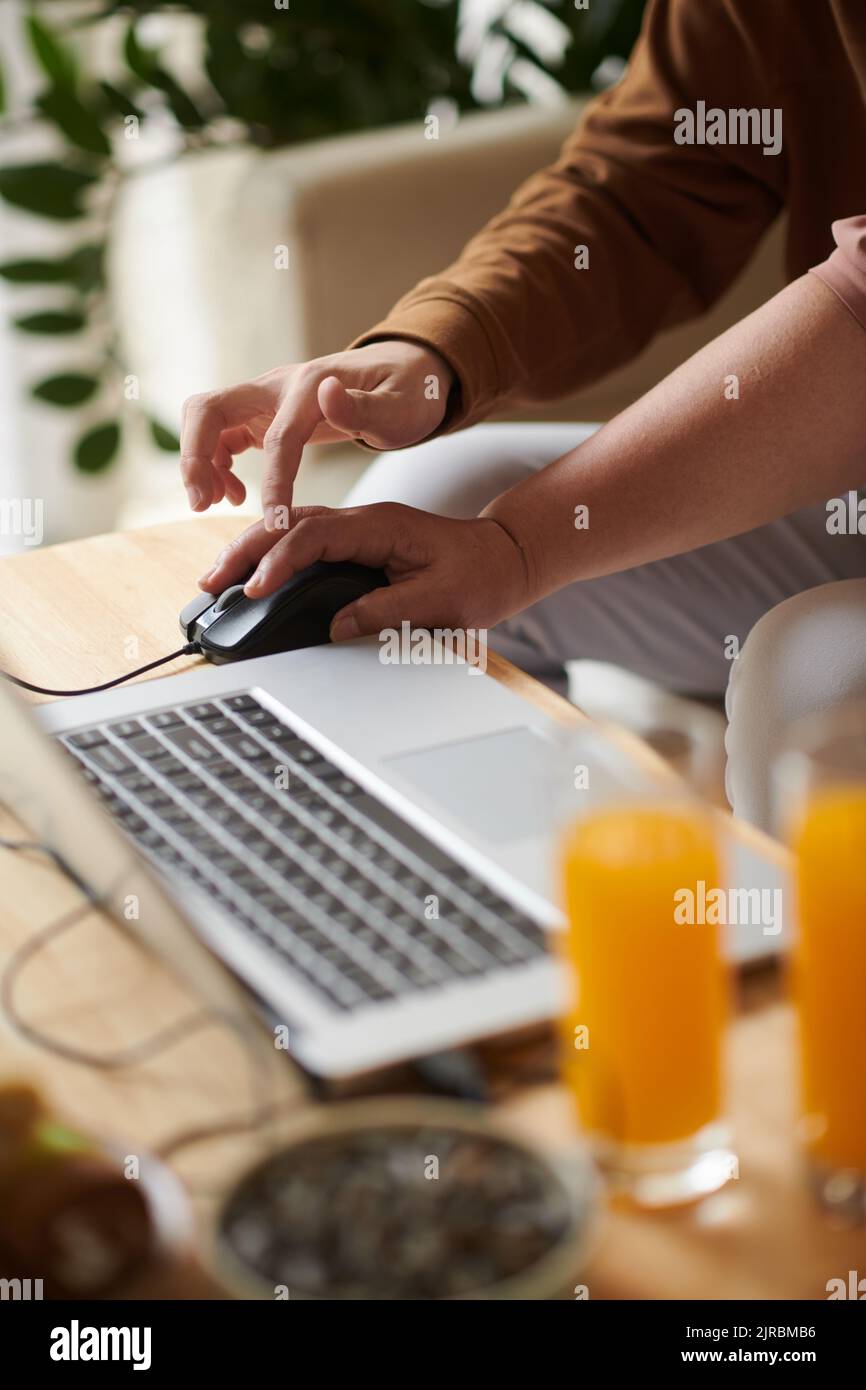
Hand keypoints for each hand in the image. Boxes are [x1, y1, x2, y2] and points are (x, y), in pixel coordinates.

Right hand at [179, 341, 452, 528]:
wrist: (405, 371)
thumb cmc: (409, 392)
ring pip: (205, 420)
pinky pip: (221, 434)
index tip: (274, 526)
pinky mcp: (262, 413)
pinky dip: (215, 464)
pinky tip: (234, 493)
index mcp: (311, 387)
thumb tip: (328, 393)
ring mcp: (265, 397)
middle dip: (194, 457)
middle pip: (208, 409)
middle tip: (202, 505)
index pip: (279, 438)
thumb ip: (366, 408)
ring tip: (216, 503)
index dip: (273, 484)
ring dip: (198, 462)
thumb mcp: (403, 405)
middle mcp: (278, 386)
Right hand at [197, 504, 531, 639]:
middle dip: (246, 549)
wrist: (504, 558)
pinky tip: (253, 572)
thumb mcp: (440, 602)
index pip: (315, 535)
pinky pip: (305, 540)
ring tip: (218, 578)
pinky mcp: (357, 542)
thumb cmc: (479, 578)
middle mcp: (363, 520)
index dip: (279, 561)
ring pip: (292, 528)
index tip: (254, 590)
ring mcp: (358, 528)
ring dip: (253, 550)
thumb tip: (337, 628)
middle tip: (210, 581)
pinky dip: (274, 553)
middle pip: (290, 523)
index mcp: (381, 526)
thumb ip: (387, 612)